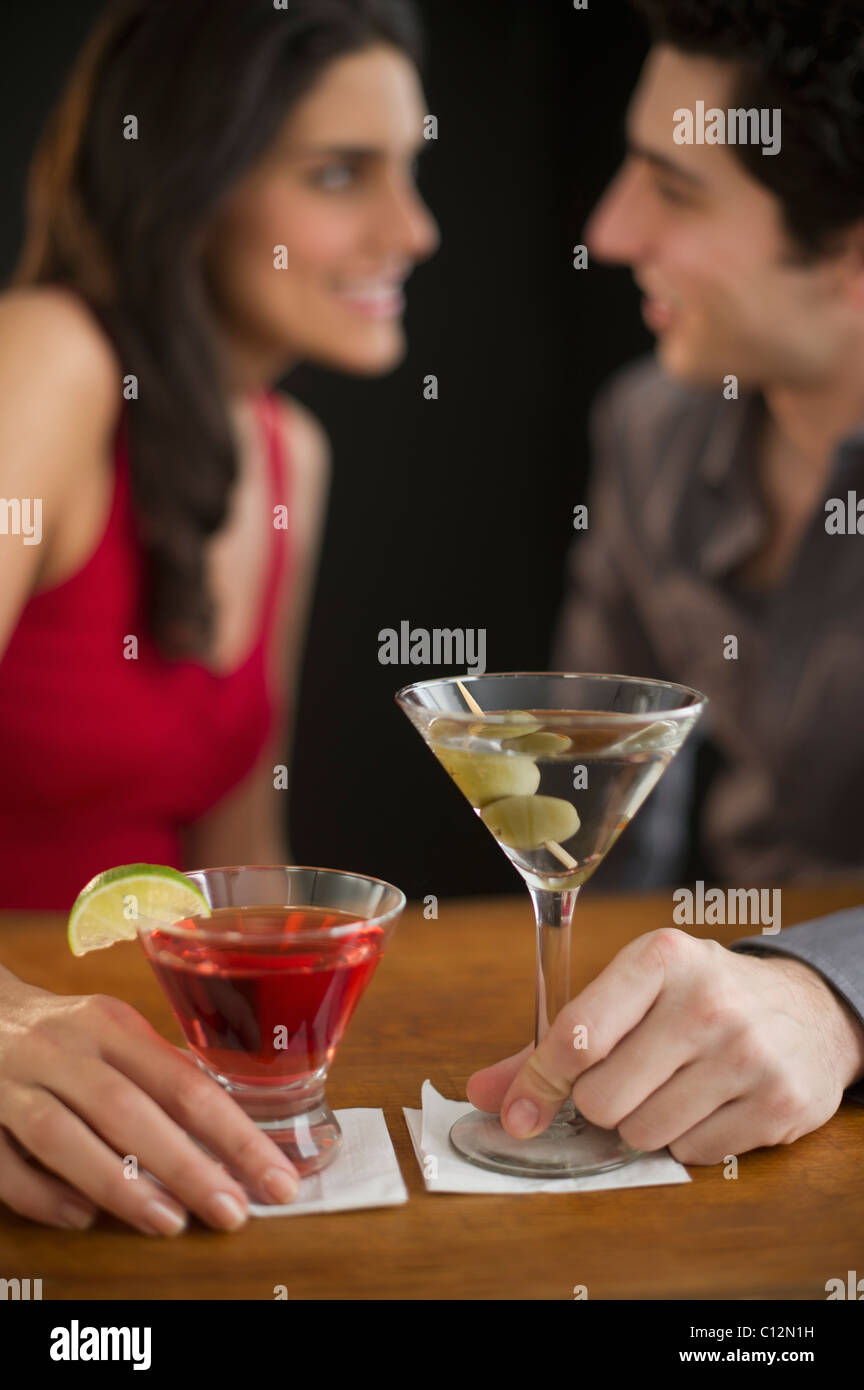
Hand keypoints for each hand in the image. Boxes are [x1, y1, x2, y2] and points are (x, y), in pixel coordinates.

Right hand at [0, 968, 300, 1232]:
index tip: (275, 1177)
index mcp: (109, 1024)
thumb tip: (231, 1130)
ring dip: (119, 1183)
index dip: (233, 1134)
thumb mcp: (113, 1031)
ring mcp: (12, 1084)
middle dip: (185, 1165)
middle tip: (233, 1211)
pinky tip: (82, 1218)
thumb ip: (161, 1072)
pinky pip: (5, 1165)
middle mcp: (61, 1050)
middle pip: (128, 1110)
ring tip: (170, 1222)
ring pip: (63, 1137)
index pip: (183, 1082)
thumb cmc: (63, 1033)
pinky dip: (43, 1195)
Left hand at [466, 929, 863, 1164]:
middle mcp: (707, 1001)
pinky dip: (689, 1141)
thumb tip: (483, 1094)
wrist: (806, 1008)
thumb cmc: (698, 999)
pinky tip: (711, 1103)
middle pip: (602, 1099)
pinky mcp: (778, 1102)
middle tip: (631, 1078)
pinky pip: (692, 1155)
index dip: (538, 1084)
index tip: (520, 1113)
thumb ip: (555, 1045)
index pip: (576, 1035)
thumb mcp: (632, 994)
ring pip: (642, 1134)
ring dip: (644, 1124)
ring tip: (674, 1087)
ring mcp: (747, 1053)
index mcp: (660, 958)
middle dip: (602, 1103)